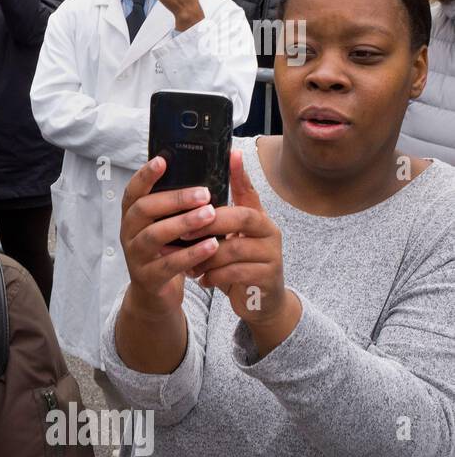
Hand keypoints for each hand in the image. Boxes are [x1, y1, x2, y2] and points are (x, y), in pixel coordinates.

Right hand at [119, 155, 221, 318]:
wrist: (154, 296)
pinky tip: (212, 245)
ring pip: (154, 235)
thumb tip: (197, 173)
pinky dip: (191, 254)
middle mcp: (128, 234)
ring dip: (184, 223)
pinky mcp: (148, 278)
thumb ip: (172, 207)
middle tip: (204, 193)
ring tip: (211, 215)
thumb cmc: (165, 253)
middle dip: (174, 199)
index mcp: (132, 217)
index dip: (145, 176)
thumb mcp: (163, 227)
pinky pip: (169, 264)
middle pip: (143, 210)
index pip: (133, 191)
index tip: (163, 161)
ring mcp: (135, 256)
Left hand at [185, 149, 301, 355]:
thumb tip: (202, 184)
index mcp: (258, 218)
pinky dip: (214, 276)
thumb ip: (220, 215)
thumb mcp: (231, 237)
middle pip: (242, 217)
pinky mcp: (268, 278)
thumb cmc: (239, 264)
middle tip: (184, 230)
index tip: (231, 153)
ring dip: (206, 256)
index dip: (240, 173)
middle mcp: (269, 232)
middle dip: (209, 222)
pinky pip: (236, 273)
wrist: (261, 302)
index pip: (249, 191)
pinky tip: (203, 280)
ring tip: (189, 264)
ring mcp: (272, 255)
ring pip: (234, 248)